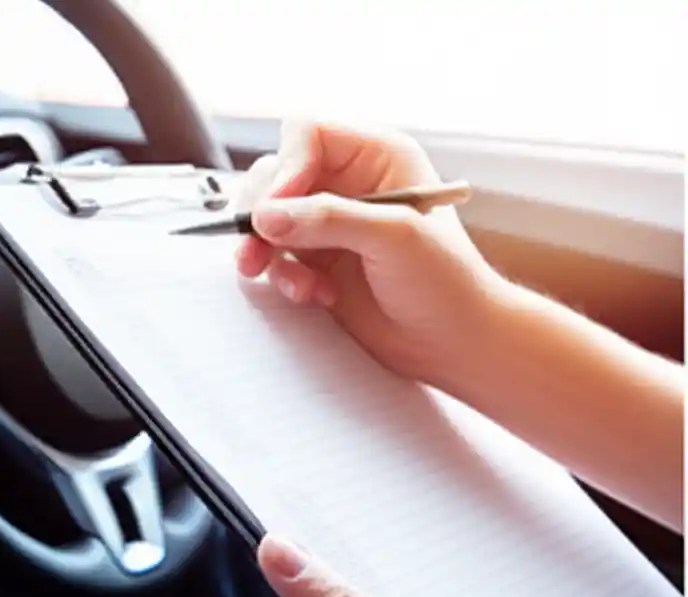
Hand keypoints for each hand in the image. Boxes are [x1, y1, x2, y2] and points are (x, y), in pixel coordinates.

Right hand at [233, 119, 510, 383]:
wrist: (454, 344)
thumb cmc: (446, 283)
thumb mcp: (394, 238)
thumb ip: (328, 219)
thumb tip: (264, 216)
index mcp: (376, 156)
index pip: (307, 135)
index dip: (286, 167)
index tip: (277, 208)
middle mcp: (348, 182)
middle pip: (276, 175)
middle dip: (262, 213)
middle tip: (259, 249)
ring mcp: (328, 223)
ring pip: (267, 217)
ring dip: (267, 251)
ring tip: (293, 283)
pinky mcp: (315, 261)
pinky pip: (274, 256)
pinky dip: (283, 277)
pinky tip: (315, 296)